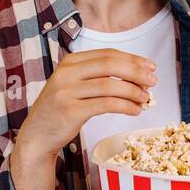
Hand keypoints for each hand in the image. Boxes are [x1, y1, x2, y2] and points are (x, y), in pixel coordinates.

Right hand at [15, 48, 156, 162]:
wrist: (36, 135)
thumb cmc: (61, 111)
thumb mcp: (74, 86)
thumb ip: (98, 78)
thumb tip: (138, 77)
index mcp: (69, 62)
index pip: (107, 54)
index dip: (132, 59)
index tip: (150, 66)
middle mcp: (66, 73)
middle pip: (110, 65)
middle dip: (136, 72)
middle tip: (153, 81)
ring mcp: (66, 91)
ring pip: (109, 85)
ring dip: (133, 91)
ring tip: (146, 99)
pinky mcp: (70, 111)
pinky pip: (106, 104)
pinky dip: (125, 106)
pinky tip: (135, 110)